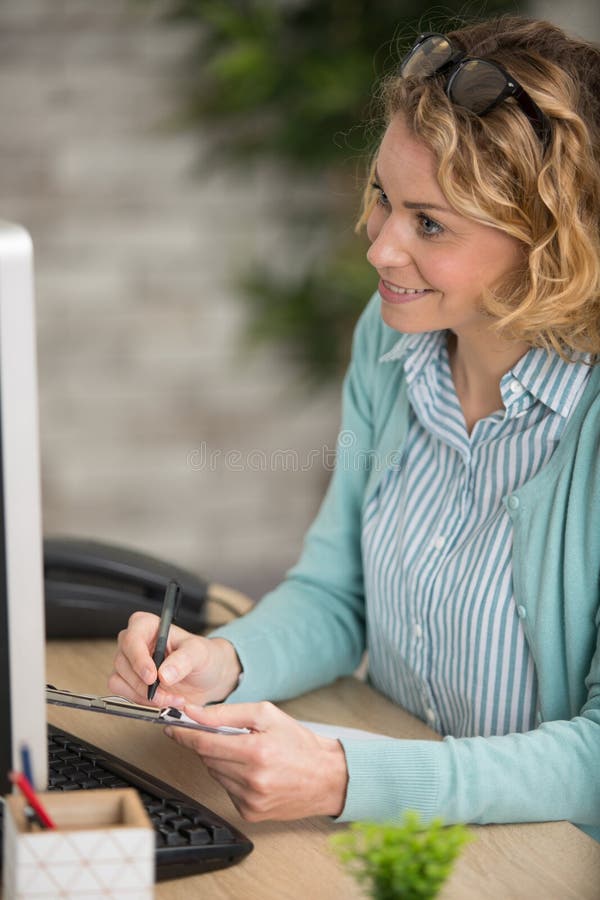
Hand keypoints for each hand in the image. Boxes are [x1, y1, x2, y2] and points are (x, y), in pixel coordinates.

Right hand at [108, 611, 240, 707]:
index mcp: (148, 626)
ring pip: (119, 681)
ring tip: (169, 699)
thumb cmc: (203, 657)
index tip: (152, 677)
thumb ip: (183, 660)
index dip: (139, 659)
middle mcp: (134, 642)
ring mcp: (129, 663)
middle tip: (166, 694)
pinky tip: (161, 702)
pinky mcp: (128, 682)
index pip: (132, 638)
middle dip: (145, 684)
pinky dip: (141, 702)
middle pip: (123, 663)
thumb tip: (164, 674)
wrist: (207, 678)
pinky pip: (122, 694)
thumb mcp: (199, 653)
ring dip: (143, 696)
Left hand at [164, 701, 348, 821]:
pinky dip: (231, 777)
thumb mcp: (266, 715)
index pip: (204, 743)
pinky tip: (252, 771)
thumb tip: (194, 713)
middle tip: (220, 734)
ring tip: (246, 753)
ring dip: (220, 761)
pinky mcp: (250, 813)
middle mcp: (252, 780)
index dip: (183, 734)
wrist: (326, 777)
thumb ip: (227, 713)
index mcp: (256, 751)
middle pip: (207, 759)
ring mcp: (250, 800)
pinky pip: (226, 789)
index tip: (170, 727)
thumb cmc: (298, 742)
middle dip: (206, 744)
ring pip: (215, 774)